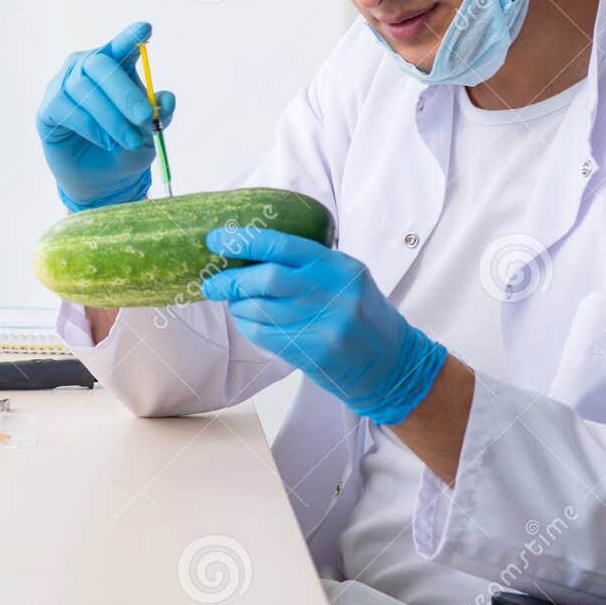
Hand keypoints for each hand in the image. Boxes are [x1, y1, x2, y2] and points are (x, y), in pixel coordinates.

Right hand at [37, 21, 175, 211]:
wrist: (102, 179)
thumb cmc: (125, 146)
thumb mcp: (150, 133)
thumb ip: (159, 114)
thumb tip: (166, 99)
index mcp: (114, 65)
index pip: (120, 45)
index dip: (130, 37)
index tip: (146, 29)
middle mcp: (85, 67)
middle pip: (100, 64)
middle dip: (124, 92)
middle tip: (144, 118)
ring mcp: (63, 85)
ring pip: (85, 90)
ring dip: (112, 119)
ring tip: (128, 141)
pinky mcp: (48, 109)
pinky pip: (67, 109)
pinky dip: (91, 127)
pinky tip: (105, 141)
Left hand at [200, 228, 446, 424]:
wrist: (393, 364)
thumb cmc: (364, 315)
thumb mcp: (348, 277)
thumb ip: (310, 262)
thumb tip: (253, 250)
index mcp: (340, 267)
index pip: (283, 245)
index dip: (244, 240)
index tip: (217, 239)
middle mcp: (333, 293)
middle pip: (267, 278)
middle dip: (231, 279)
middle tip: (212, 281)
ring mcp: (324, 325)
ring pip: (261, 309)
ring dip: (237, 305)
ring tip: (233, 302)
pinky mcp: (314, 353)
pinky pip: (265, 335)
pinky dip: (248, 325)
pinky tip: (248, 321)